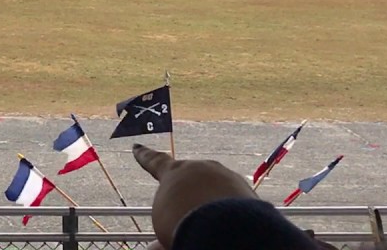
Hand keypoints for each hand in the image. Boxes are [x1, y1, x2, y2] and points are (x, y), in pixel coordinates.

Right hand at [132, 144, 256, 249]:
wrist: (226, 228)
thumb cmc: (184, 223)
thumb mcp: (163, 227)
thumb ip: (161, 230)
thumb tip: (156, 247)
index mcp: (173, 172)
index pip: (155, 161)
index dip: (144, 156)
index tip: (137, 147)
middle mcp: (201, 169)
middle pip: (191, 180)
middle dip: (188, 197)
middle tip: (185, 219)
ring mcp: (227, 178)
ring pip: (216, 194)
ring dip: (211, 210)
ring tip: (208, 230)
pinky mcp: (249, 194)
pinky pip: (235, 205)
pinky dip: (231, 218)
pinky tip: (228, 232)